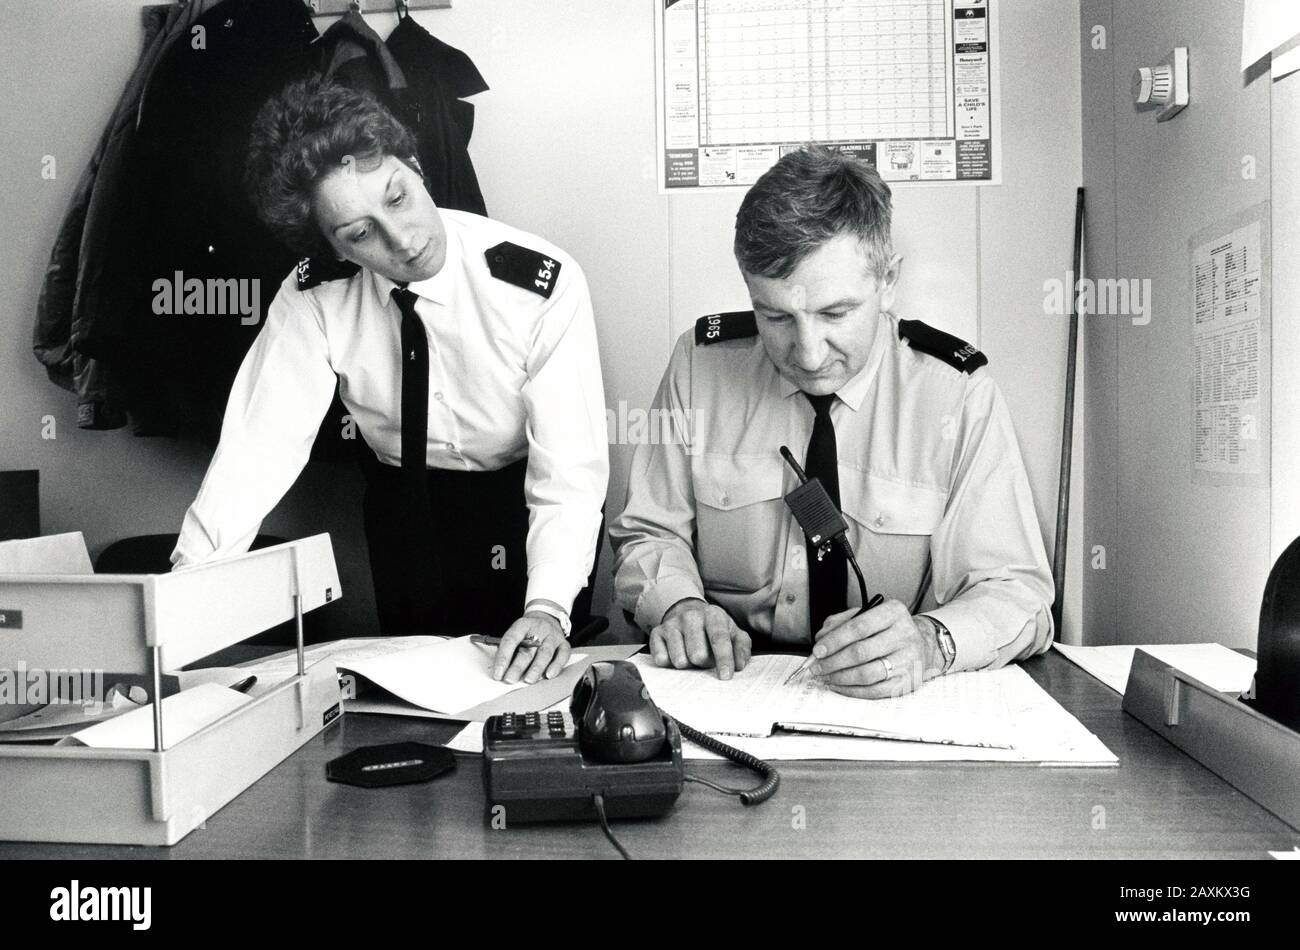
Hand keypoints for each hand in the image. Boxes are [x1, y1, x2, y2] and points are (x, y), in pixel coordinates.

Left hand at [492, 613, 570, 683]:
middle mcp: (539, 629)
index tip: (498, 673)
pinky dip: (556, 666)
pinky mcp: (564, 644)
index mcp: (523, 625)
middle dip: (518, 666)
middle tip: (510, 679)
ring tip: (529, 680)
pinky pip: (562, 655)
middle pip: (528, 649)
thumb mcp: (516, 634)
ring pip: (545, 653)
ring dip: (536, 668)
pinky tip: (549, 675)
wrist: (547, 620)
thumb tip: (502, 670)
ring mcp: (553, 636)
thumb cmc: (529, 632)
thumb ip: (510, 649)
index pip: (511, 640)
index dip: (503, 657)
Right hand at [648, 598, 750, 679]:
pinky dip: (669, 664)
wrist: (688, 612)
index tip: (725, 676)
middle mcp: (690, 616)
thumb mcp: (733, 633)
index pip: (718, 638)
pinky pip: (661, 659)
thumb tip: (739, 664)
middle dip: (704, 664)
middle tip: (705, 659)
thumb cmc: (714, 629)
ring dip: (688, 665)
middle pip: (698, 654)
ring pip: (679, 660)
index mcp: (713, 615)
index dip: (723, 659)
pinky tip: (675, 655)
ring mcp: (672, 624)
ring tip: (691, 656)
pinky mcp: (656, 633)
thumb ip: (742, 647)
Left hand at [807, 599, 942, 698]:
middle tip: (817, 666)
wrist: (922, 645)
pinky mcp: (908, 681)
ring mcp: (908, 660)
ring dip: (840, 677)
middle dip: (833, 662)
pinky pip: (875, 690)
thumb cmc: (888, 630)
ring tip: (826, 676)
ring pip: (866, 674)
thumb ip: (841, 622)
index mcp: (893, 613)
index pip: (858, 627)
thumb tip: (821, 638)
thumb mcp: (867, 615)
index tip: (818, 650)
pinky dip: (852, 690)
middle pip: (860, 652)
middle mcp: (904, 635)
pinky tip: (840, 685)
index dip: (834, 640)